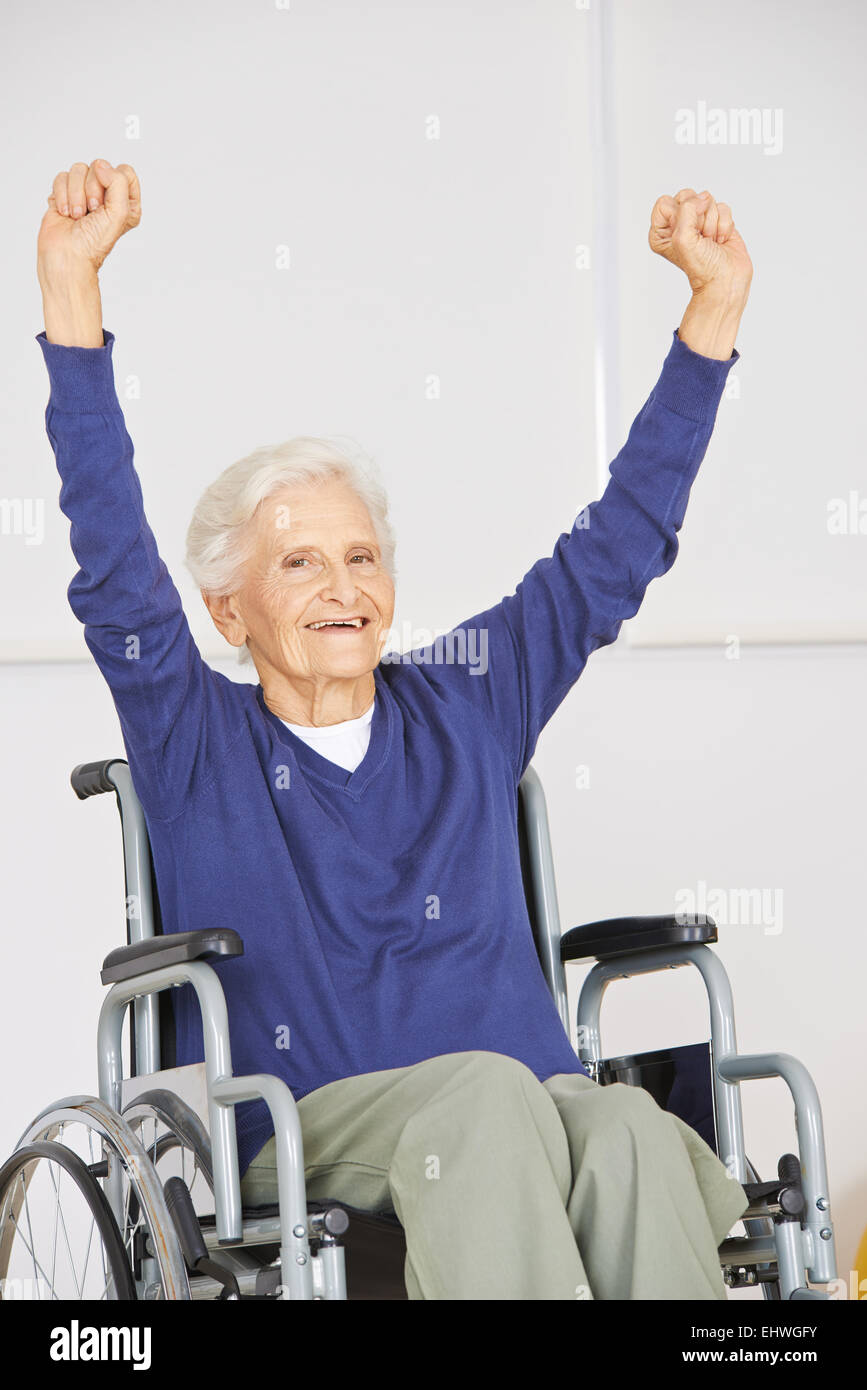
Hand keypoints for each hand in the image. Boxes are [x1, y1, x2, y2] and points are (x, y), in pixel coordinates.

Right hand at [38, 159, 140, 283]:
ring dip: (75, 194)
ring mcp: (84, 193)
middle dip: (91, 190)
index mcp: (126, 201)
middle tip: (91, 211)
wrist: (67, 255)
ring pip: (78, 169)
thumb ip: (119, 182)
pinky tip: (65, 213)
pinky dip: (62, 196)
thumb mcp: (119, 212)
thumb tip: (101, 165)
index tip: (106, 203)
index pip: (125, 171)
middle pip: (99, 167)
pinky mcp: (64, 194)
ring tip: (77, 215)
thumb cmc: (94, 242)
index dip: (114, 182)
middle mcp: (106, 195)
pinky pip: (61, 177)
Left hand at [649, 188, 751, 299]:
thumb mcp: (682, 238)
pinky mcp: (717, 221)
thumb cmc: (702, 268)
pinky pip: (723, 207)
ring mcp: (699, 222)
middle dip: (698, 216)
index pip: (665, 203)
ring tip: (710, 242)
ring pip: (707, 200)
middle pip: (687, 196)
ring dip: (712, 223)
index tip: (686, 235)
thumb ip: (686, 210)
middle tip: (700, 238)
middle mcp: (678, 225)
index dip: (679, 215)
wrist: (725, 281)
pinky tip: (720, 240)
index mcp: (661, 231)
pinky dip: (724, 225)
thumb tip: (703, 198)